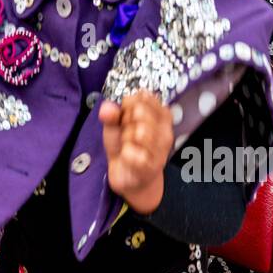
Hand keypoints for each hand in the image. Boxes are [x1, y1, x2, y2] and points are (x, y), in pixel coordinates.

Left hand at [99, 90, 173, 214]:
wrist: (128, 175)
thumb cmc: (125, 145)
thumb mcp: (115, 125)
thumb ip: (111, 114)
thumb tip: (107, 108)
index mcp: (161, 115)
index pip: (143, 97)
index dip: (128, 105)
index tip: (126, 115)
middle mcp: (166, 130)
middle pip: (141, 112)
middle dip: (126, 122)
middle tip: (126, 132)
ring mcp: (161, 150)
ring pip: (138, 132)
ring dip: (126, 139)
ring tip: (128, 145)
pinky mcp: (152, 167)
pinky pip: (132, 153)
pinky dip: (125, 155)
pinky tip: (128, 158)